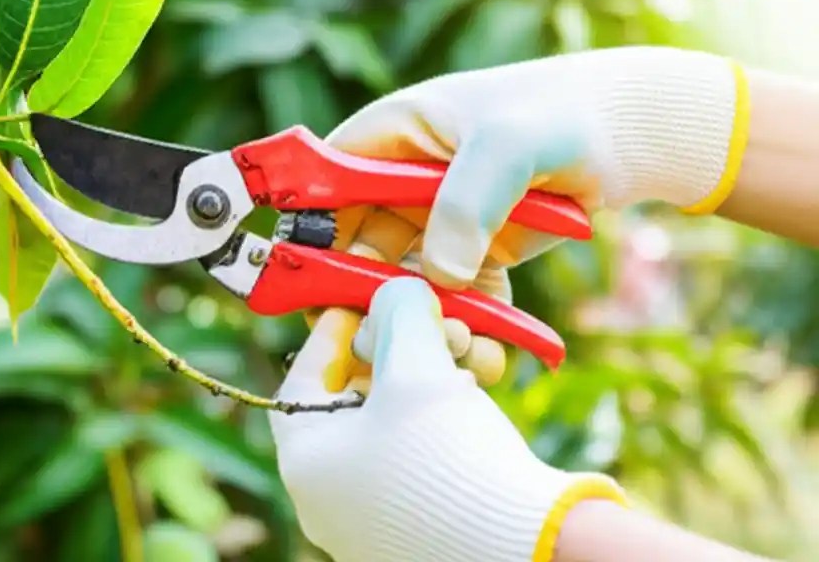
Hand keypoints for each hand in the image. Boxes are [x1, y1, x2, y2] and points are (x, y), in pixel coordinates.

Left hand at [269, 277, 626, 561]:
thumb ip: (399, 314)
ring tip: (457, 361)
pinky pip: (414, 464)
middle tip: (421, 327)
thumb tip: (397, 293)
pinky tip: (470, 402)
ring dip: (419, 385)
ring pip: (386, 431)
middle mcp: (328, 502)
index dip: (332, 333)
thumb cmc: (453, 455)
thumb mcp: (417, 365)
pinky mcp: (416, 533)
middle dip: (389, 355)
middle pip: (347, 404)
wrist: (529, 541)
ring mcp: (370, 524)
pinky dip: (437, 425)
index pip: (302, 380)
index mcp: (306, 465)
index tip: (363, 305)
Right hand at [321, 46, 744, 383]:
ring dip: (421, 323)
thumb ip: (468, 203)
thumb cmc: (562, 113)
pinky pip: (453, 300)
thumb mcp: (510, 144)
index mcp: (384, 139)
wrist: (632, 133)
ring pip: (401, 286)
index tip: (321, 295)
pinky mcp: (473, 253)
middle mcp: (397, 183)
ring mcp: (434, 221)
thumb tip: (440, 278)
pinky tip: (489, 355)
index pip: (320, 193)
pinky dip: (465, 328)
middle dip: (368, 300)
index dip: (310, 242)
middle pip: (352, 251)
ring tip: (458, 352)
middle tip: (390, 343)